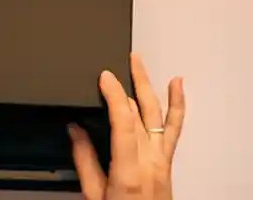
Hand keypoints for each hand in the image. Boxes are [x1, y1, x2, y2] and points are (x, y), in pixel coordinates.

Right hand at [67, 53, 185, 199]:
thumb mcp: (93, 196)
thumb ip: (85, 162)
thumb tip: (75, 131)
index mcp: (129, 172)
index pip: (124, 122)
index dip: (115, 95)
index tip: (105, 77)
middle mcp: (150, 163)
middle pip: (141, 114)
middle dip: (129, 85)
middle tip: (119, 65)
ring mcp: (162, 161)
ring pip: (158, 115)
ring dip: (150, 86)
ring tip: (142, 65)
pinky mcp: (167, 163)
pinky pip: (174, 128)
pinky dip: (178, 105)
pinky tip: (177, 87)